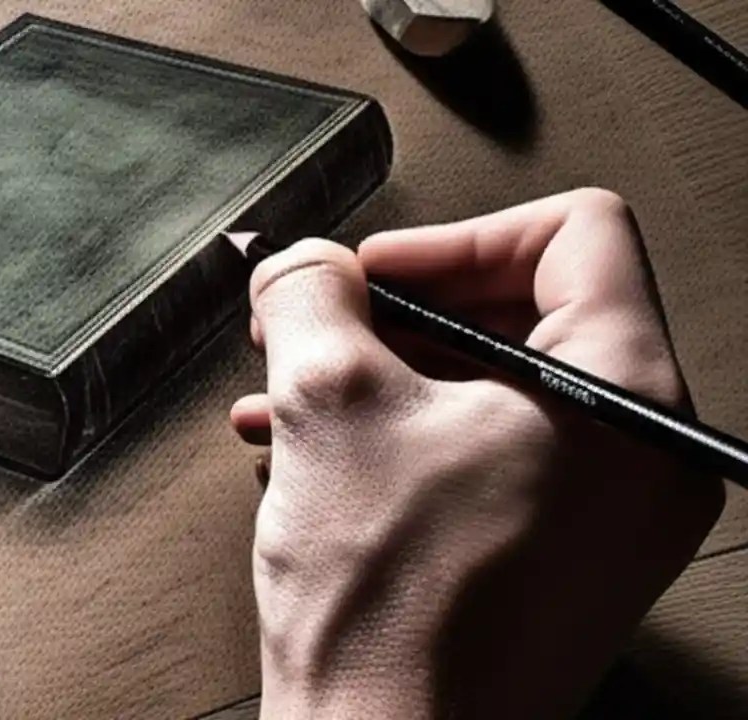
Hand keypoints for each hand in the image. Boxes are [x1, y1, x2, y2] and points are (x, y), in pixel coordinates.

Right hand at [230, 189, 723, 717]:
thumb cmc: (388, 615)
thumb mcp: (327, 402)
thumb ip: (309, 294)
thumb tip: (301, 264)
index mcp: (622, 397)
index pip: (574, 232)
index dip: (453, 236)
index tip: (374, 271)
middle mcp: (638, 456)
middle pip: (526, 308)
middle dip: (400, 307)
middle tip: (320, 323)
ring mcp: (603, 514)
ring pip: (492, 386)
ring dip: (384, 372)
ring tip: (293, 388)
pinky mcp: (557, 557)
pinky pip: (487, 454)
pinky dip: (402, 434)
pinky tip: (312, 449)